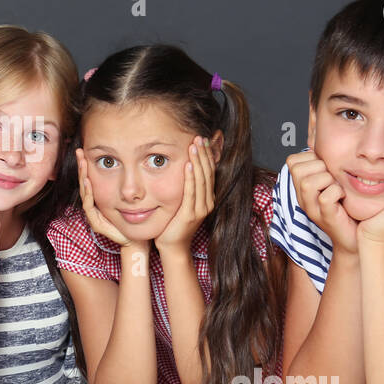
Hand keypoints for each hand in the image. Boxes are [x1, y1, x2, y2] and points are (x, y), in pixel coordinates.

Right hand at [76, 150, 138, 247]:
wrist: (135, 240)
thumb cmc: (135, 219)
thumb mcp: (131, 198)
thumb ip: (128, 186)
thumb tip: (133, 164)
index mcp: (100, 198)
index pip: (91, 179)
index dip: (87, 166)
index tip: (85, 151)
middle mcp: (95, 205)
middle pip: (85, 183)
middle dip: (82, 167)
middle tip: (80, 152)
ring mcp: (94, 214)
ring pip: (85, 192)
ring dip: (83, 176)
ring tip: (83, 163)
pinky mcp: (96, 222)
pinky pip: (89, 205)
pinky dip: (88, 193)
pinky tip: (88, 181)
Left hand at [154, 136, 215, 252]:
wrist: (172, 247)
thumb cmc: (174, 224)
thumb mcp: (182, 202)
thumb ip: (187, 187)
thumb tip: (184, 167)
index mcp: (207, 199)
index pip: (210, 172)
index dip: (208, 155)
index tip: (204, 140)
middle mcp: (207, 203)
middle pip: (208, 173)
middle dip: (204, 154)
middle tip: (200, 137)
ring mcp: (200, 209)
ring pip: (201, 180)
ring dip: (198, 161)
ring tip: (195, 145)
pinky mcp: (190, 214)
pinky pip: (191, 192)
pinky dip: (190, 177)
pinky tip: (187, 164)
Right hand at [286, 150, 358, 254]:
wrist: (355, 238)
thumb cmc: (347, 206)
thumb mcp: (333, 180)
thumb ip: (327, 164)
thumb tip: (323, 140)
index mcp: (302, 186)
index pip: (293, 160)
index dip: (311, 158)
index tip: (326, 168)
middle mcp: (303, 197)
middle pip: (297, 169)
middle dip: (319, 167)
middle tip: (333, 179)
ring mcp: (312, 209)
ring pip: (307, 183)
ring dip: (327, 180)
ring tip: (337, 188)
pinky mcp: (325, 218)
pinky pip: (325, 197)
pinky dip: (337, 193)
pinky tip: (343, 198)